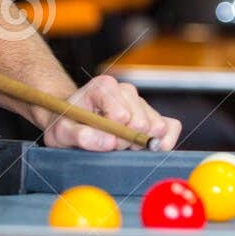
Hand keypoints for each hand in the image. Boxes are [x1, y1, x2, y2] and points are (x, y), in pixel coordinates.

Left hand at [42, 74, 180, 151]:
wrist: (73, 121)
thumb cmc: (67, 124)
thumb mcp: (62, 132)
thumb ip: (80, 135)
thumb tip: (110, 141)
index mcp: (104, 86)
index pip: (121, 116)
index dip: (112, 134)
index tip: (100, 138)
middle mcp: (126, 90)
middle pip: (141, 123)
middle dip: (126, 141)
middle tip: (110, 144)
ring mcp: (141, 102)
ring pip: (156, 127)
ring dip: (140, 143)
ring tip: (121, 143)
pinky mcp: (154, 114)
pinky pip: (172, 126)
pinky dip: (164, 141)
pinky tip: (148, 148)